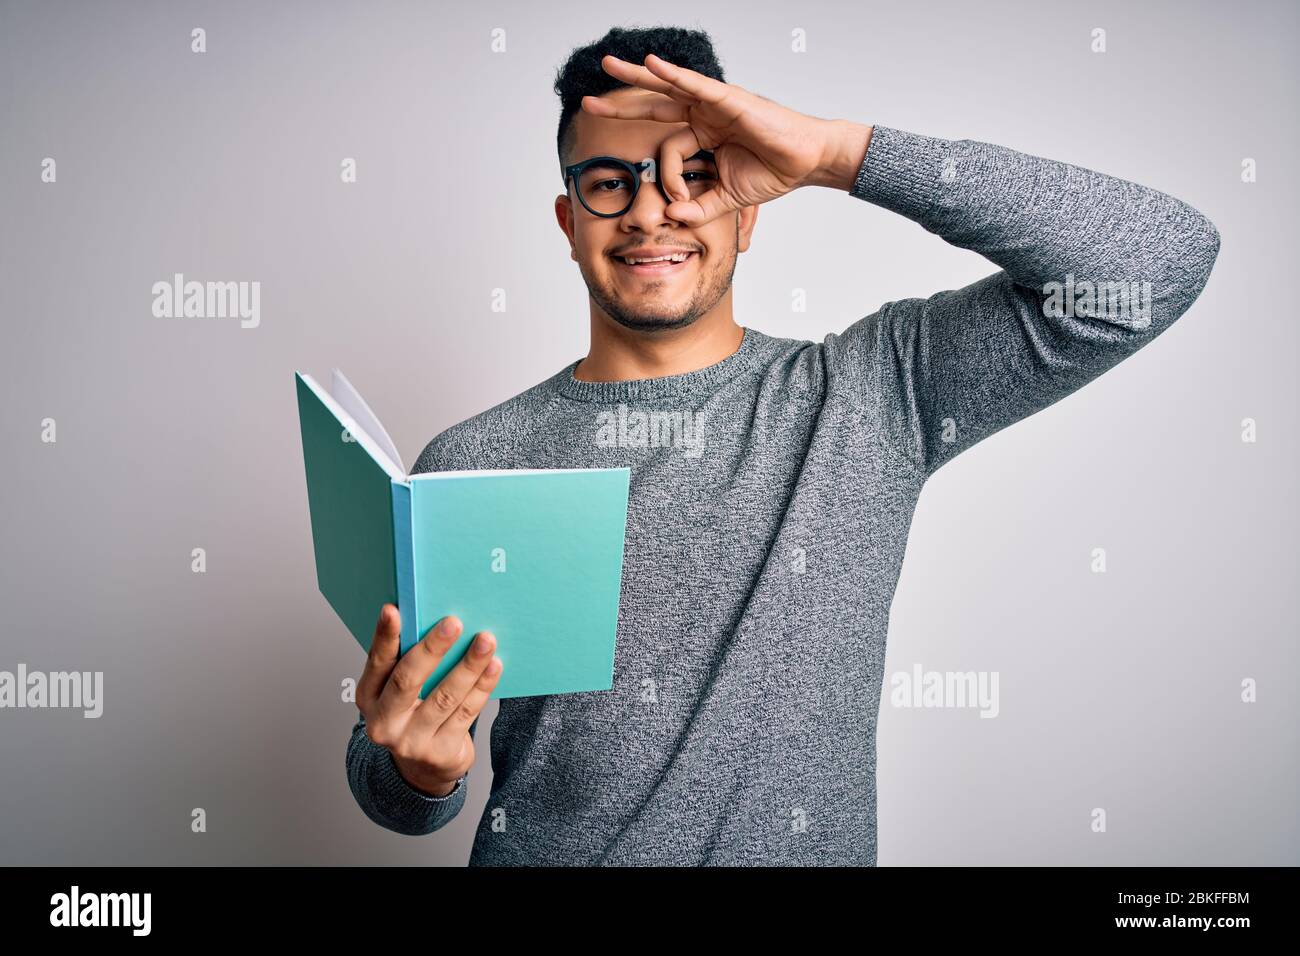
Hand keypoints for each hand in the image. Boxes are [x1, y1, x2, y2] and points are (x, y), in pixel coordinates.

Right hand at [356, 604, 502, 797]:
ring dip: (468, 666)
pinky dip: (482, 687)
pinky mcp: (440, 752)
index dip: (385, 636)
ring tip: (485, 640)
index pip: (377, 662)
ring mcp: (412, 741)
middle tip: (453, 622)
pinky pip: (466, 713)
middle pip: (408, 680)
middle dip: (432, 649)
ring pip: (444, 697)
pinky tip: (494, 666)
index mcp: (368, 697)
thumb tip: (430, 616)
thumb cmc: (413, 712)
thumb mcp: (397, 691)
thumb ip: (405, 660)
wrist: (425, 767)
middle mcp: (384, 722)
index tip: (395, 610)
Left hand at [581, 53, 871, 225]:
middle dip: (622, 103)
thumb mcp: (726, 198)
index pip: (666, 149)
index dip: (664, 178)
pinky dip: (674, 75)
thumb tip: (670, 217)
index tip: (674, 201)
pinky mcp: (729, 99)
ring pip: (668, 87)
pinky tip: (652, 65)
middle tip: (589, 102)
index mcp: (702, 135)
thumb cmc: (772, 172)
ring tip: (609, 66)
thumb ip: (698, 208)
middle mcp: (704, 115)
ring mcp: (714, 104)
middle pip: (655, 104)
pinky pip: (696, 85)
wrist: (805, 163)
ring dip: (637, 77)